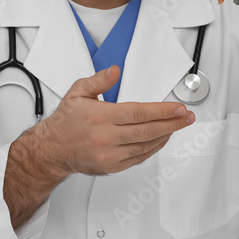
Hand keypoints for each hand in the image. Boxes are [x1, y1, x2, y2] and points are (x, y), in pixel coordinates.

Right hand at [34, 65, 195, 177]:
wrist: (52, 150)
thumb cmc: (66, 121)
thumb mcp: (77, 92)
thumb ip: (98, 81)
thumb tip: (114, 71)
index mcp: (100, 117)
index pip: (138, 113)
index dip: (162, 111)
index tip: (178, 108)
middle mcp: (106, 138)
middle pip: (147, 131)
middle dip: (172, 123)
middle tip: (187, 117)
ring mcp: (110, 155)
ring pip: (146, 146)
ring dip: (165, 135)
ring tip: (178, 126)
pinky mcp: (112, 167)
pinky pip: (139, 158)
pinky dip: (153, 148)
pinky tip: (161, 139)